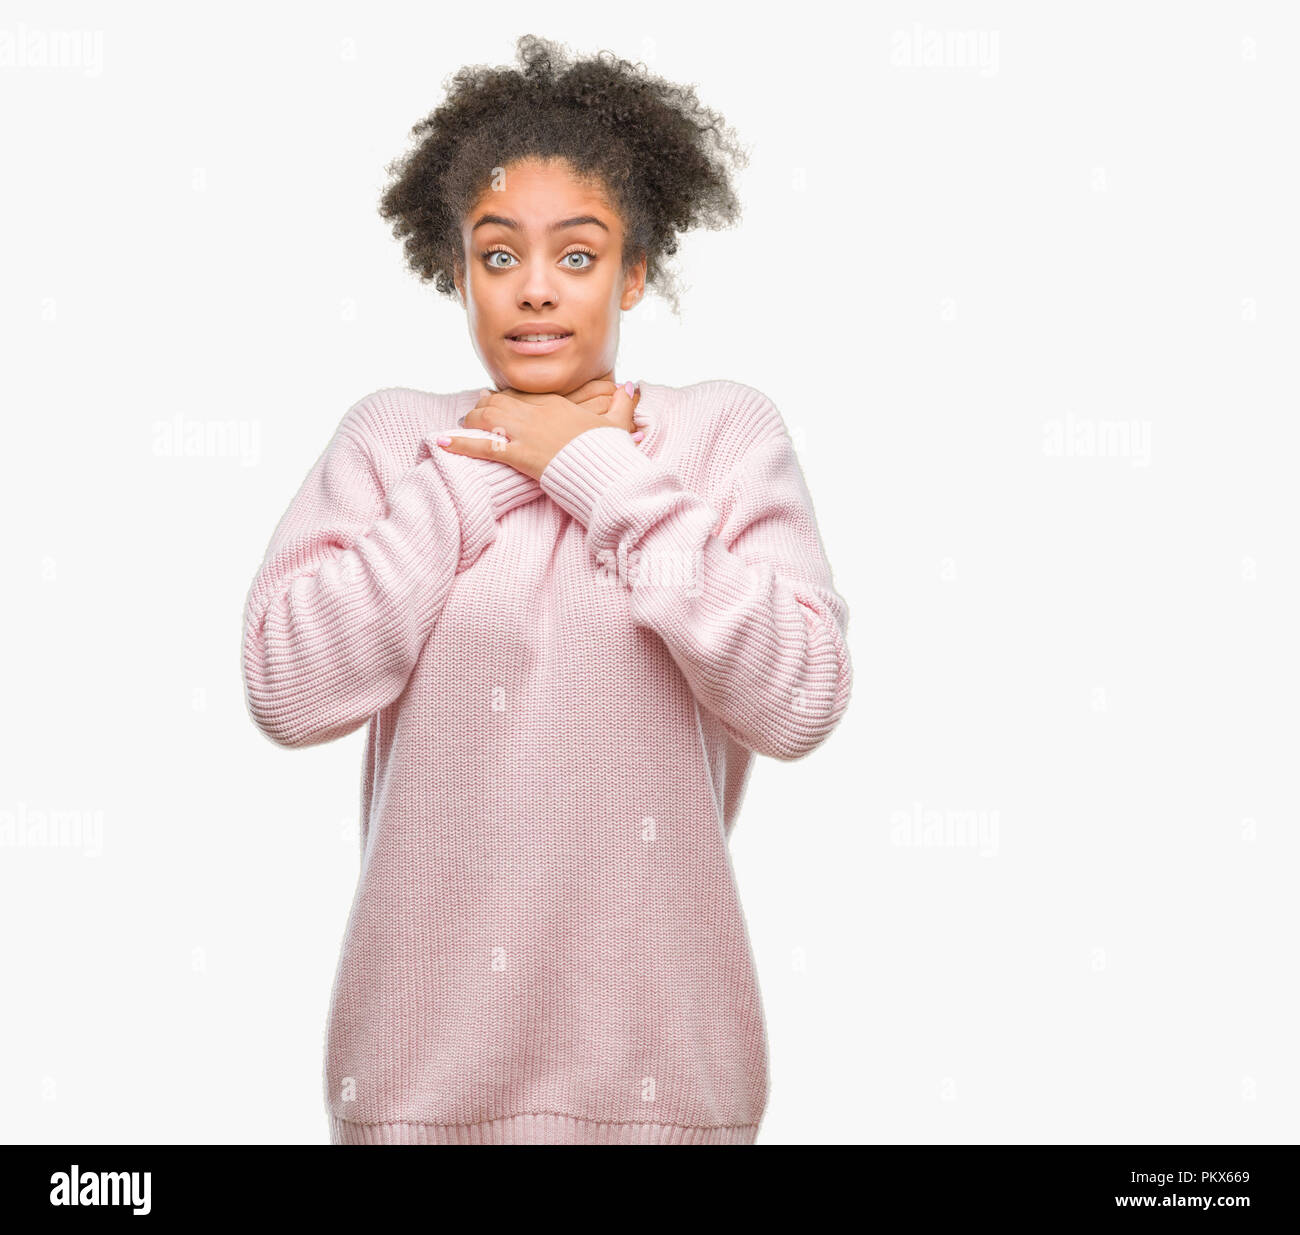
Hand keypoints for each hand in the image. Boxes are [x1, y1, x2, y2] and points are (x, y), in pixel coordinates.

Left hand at [437, 379, 641, 480]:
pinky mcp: (518, 455)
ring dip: (471, 423)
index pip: (521, 394)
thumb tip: (633, 385)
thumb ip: (623, 403)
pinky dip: (459, 444)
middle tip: (472, 416)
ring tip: (460, 427)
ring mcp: (525, 433)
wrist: (606, 471)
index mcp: (556, 405)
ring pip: (486, 418)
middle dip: (482, 408)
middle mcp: (536, 414)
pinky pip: (482, 446)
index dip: (504, 397)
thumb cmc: (612, 451)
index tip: (494, 399)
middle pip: (498, 402)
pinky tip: (440, 442)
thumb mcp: (619, 424)